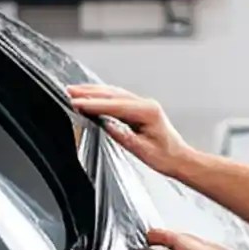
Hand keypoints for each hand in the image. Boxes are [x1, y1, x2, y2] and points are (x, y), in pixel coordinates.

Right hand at [67, 84, 194, 177]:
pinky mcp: (140, 108)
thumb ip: (123, 136)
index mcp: (148, 112)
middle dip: (89, 93)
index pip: (115, 106)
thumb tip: (105, 125)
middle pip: (113, 94)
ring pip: (114, 93)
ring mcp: (143, 104)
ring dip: (94, 91)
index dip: (94, 104)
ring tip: (75, 91)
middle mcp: (146, 104)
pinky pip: (118, 98)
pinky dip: (103, 96)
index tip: (77, 103)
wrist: (179, 158)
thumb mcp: (142, 150)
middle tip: (69, 91)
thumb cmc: (166, 157)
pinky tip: (92, 95)